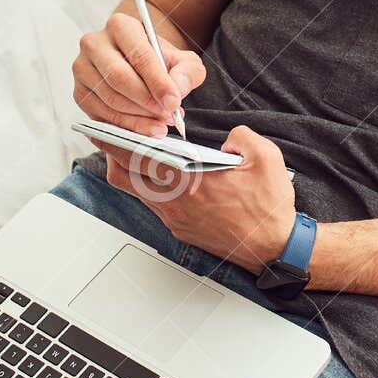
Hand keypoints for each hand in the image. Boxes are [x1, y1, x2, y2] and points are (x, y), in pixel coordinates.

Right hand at [72, 12, 206, 136]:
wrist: (136, 63)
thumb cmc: (158, 60)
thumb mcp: (182, 61)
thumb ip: (187, 72)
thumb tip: (178, 88)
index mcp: (120, 26)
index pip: (139, 55)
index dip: (157, 82)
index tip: (174, 102)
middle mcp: (94, 44)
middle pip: (119, 78)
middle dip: (147, 102)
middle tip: (168, 116)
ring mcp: (82, 69)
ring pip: (110, 100)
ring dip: (138, 118)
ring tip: (160, 125)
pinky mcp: (79, 93)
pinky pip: (101, 116)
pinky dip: (125, 127)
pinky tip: (143, 129)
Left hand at [91, 125, 295, 273]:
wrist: (275, 248)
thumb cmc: (269, 208)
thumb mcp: (265, 157)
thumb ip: (241, 136)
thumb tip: (228, 138)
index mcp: (190, 181)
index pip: (138, 159)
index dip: (114, 143)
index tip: (102, 129)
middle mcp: (176, 203)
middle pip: (125, 178)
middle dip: (113, 156)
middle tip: (112, 139)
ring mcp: (177, 219)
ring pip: (138, 193)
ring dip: (133, 173)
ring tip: (138, 153)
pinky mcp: (183, 230)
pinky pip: (157, 205)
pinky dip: (153, 188)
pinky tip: (166, 176)